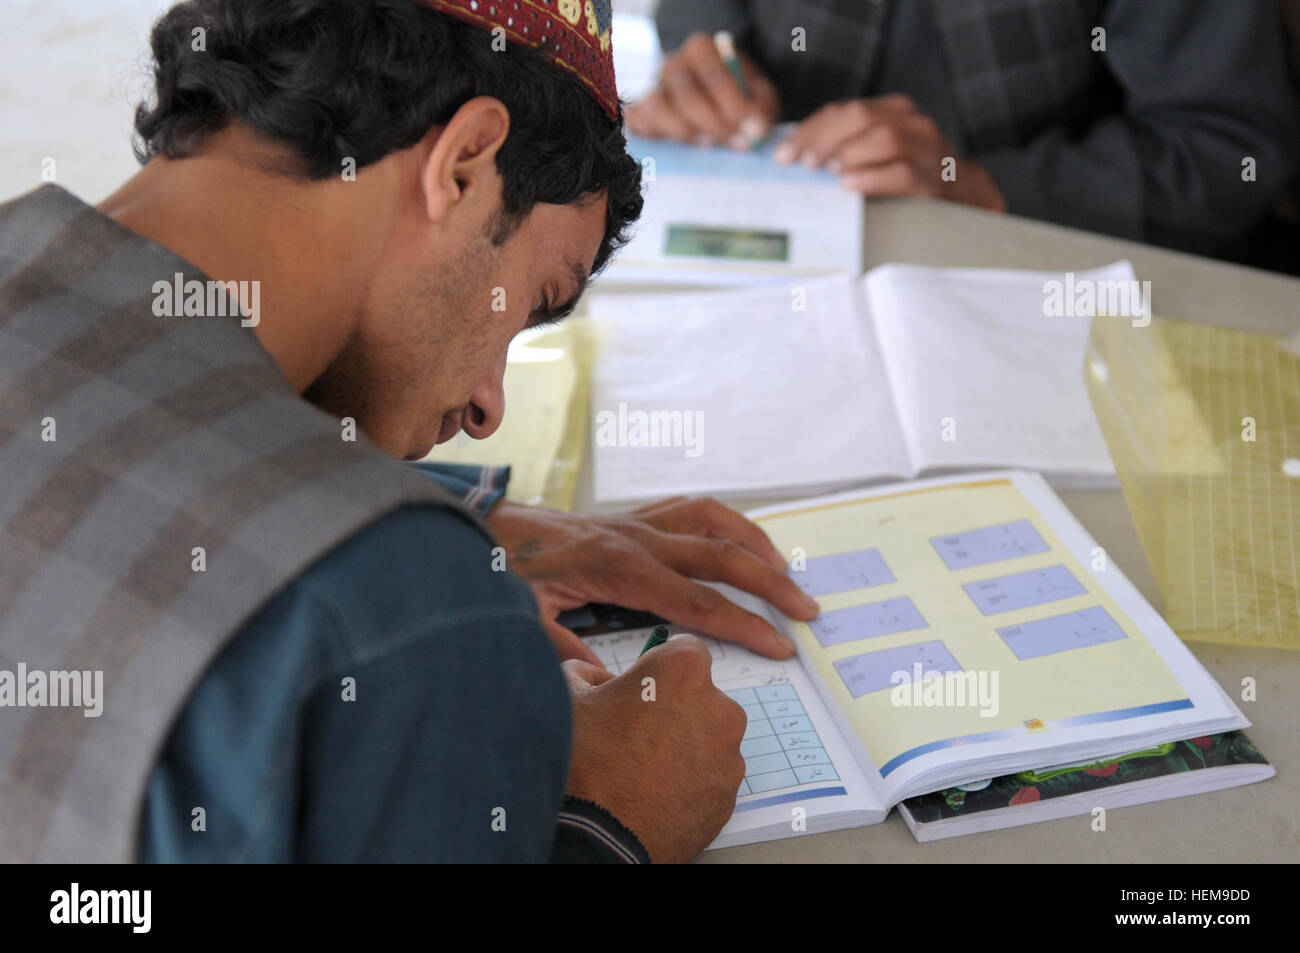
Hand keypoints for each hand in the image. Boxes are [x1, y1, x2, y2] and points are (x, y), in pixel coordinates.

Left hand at [486, 496, 818, 666]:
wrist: (487, 524)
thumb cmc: (508, 572)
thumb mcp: (525, 620)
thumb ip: (564, 654)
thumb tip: (604, 685)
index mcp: (619, 567)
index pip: (697, 601)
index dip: (743, 624)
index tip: (780, 644)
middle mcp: (638, 537)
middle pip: (721, 557)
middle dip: (770, 585)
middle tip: (807, 610)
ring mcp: (638, 520)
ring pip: (714, 521)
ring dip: (756, 544)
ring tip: (788, 571)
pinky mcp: (634, 514)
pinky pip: (693, 508)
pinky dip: (728, 521)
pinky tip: (744, 539)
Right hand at [562, 636, 747, 862]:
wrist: (596, 838)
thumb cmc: (584, 763)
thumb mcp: (569, 696)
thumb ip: (588, 672)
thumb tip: (598, 678)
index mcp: (683, 671)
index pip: (684, 648)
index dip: (660, 664)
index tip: (643, 684)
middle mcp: (719, 708)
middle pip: (700, 696)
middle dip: (674, 706)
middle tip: (636, 731)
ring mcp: (729, 757)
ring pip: (708, 738)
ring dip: (684, 745)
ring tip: (643, 769)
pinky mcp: (728, 797)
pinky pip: (710, 777)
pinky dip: (689, 781)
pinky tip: (655, 792)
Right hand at [626, 32, 780, 148]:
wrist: (709, 99)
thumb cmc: (738, 96)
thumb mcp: (758, 94)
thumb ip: (761, 109)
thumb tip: (755, 132)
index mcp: (702, 49)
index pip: (716, 77)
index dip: (735, 108)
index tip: (752, 132)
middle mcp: (673, 63)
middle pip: (687, 95)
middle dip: (714, 124)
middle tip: (736, 144)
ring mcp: (653, 86)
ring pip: (657, 107)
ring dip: (685, 131)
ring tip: (709, 145)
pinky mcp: (640, 110)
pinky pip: (639, 122)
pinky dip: (656, 135)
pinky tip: (681, 148)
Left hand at [776, 95, 1005, 210]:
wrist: (967, 196)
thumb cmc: (911, 177)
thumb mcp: (881, 153)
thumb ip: (848, 147)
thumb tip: (798, 158)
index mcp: (894, 111)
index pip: (844, 111)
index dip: (809, 130)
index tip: (784, 153)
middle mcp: (913, 123)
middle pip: (860, 119)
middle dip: (822, 140)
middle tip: (800, 163)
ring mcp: (927, 150)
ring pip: (883, 138)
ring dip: (847, 154)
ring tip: (824, 172)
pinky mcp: (935, 180)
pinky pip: (901, 172)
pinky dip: (871, 177)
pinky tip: (849, 185)